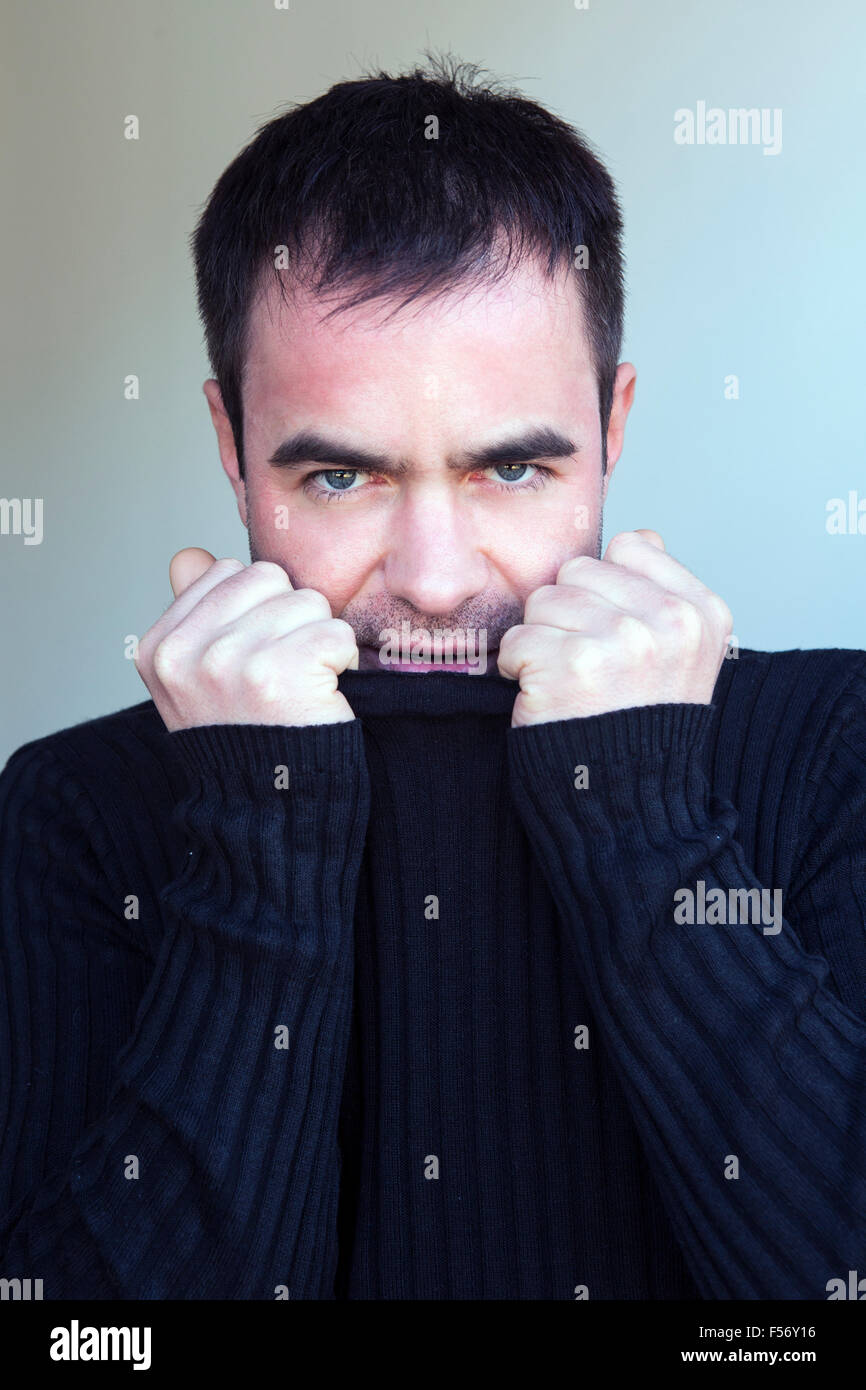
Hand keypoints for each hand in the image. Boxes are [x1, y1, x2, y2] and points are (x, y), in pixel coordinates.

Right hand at [135, 547, 357, 730]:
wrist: (269, 813)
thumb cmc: (245, 741)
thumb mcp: (195, 680)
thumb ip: (193, 614)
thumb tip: (190, 556)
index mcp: (159, 648)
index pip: (224, 572)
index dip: (257, 608)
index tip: (254, 656)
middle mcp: (185, 652)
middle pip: (268, 578)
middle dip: (291, 617)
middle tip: (284, 670)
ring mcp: (228, 662)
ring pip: (307, 601)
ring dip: (319, 640)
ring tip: (301, 685)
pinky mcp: (277, 674)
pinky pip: (334, 631)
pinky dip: (342, 661)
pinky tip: (322, 694)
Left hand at [497, 530, 732, 727]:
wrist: (627, 803)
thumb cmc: (642, 727)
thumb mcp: (683, 656)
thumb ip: (663, 594)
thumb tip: (640, 537)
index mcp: (700, 612)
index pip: (630, 548)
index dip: (605, 588)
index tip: (613, 633)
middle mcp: (668, 622)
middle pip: (576, 571)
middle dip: (567, 614)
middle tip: (586, 665)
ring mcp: (620, 641)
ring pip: (542, 601)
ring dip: (540, 642)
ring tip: (568, 682)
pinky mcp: (570, 666)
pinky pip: (516, 639)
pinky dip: (517, 671)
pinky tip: (547, 698)